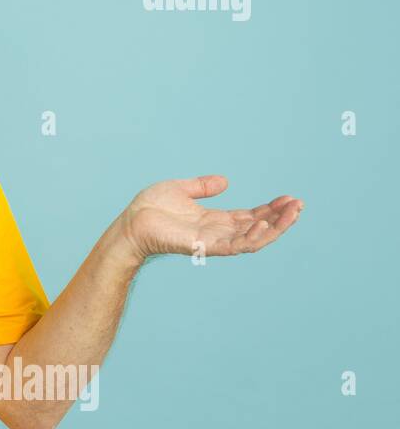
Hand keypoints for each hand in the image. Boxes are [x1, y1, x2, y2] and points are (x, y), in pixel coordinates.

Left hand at [115, 175, 303, 262]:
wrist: (130, 222)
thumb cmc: (150, 208)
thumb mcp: (181, 189)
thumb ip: (203, 186)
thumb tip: (225, 181)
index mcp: (214, 221)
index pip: (250, 217)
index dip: (271, 209)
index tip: (290, 198)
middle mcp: (217, 233)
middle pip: (258, 228)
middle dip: (281, 218)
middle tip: (299, 204)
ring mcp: (211, 241)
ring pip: (253, 240)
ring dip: (275, 228)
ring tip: (292, 213)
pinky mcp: (203, 247)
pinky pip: (233, 246)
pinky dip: (252, 237)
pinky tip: (266, 225)